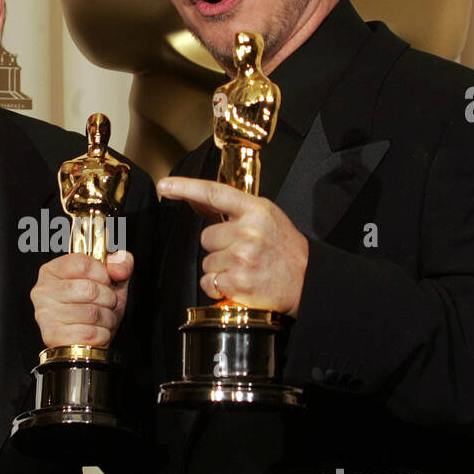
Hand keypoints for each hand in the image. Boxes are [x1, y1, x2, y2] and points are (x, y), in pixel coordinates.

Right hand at [31, 250, 133, 347]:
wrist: (88, 341)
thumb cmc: (95, 307)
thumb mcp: (111, 281)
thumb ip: (121, 264)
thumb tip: (118, 268)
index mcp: (52, 270)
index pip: (83, 264)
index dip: (103, 274)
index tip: (105, 281)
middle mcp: (43, 290)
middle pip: (89, 289)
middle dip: (108, 299)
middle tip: (106, 303)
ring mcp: (45, 314)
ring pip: (92, 313)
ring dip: (107, 318)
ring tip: (102, 319)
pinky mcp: (52, 337)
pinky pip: (90, 334)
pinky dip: (102, 335)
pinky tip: (95, 332)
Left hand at [157, 177, 308, 315]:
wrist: (308, 281)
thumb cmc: (286, 252)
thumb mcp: (267, 219)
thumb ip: (235, 211)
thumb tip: (198, 201)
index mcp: (256, 210)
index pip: (214, 193)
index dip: (185, 187)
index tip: (165, 186)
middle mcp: (249, 230)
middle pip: (206, 237)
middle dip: (219, 248)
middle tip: (244, 255)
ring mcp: (243, 255)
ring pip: (207, 262)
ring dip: (220, 269)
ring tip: (246, 270)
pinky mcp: (237, 280)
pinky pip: (209, 282)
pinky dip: (219, 287)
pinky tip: (240, 284)